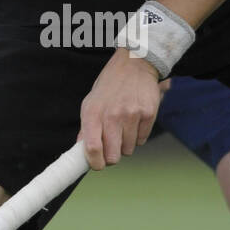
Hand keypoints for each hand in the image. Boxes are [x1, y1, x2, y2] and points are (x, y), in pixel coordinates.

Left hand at [79, 49, 162, 169]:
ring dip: (125, 144)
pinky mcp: (148, 114)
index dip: (95, 163)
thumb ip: (86, 127)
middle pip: (113, 156)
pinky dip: (137, 136)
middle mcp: (112, 115)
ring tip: (124, 126)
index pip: (92, 148)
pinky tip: (134, 120)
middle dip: (112, 156)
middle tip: (111, 148)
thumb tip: (82, 151)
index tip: (97, 164)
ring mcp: (131, 115)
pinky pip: (141, 140)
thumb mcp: (91, 102)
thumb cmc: (110, 86)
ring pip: (128, 150)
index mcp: (93, 113)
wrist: (134, 64)